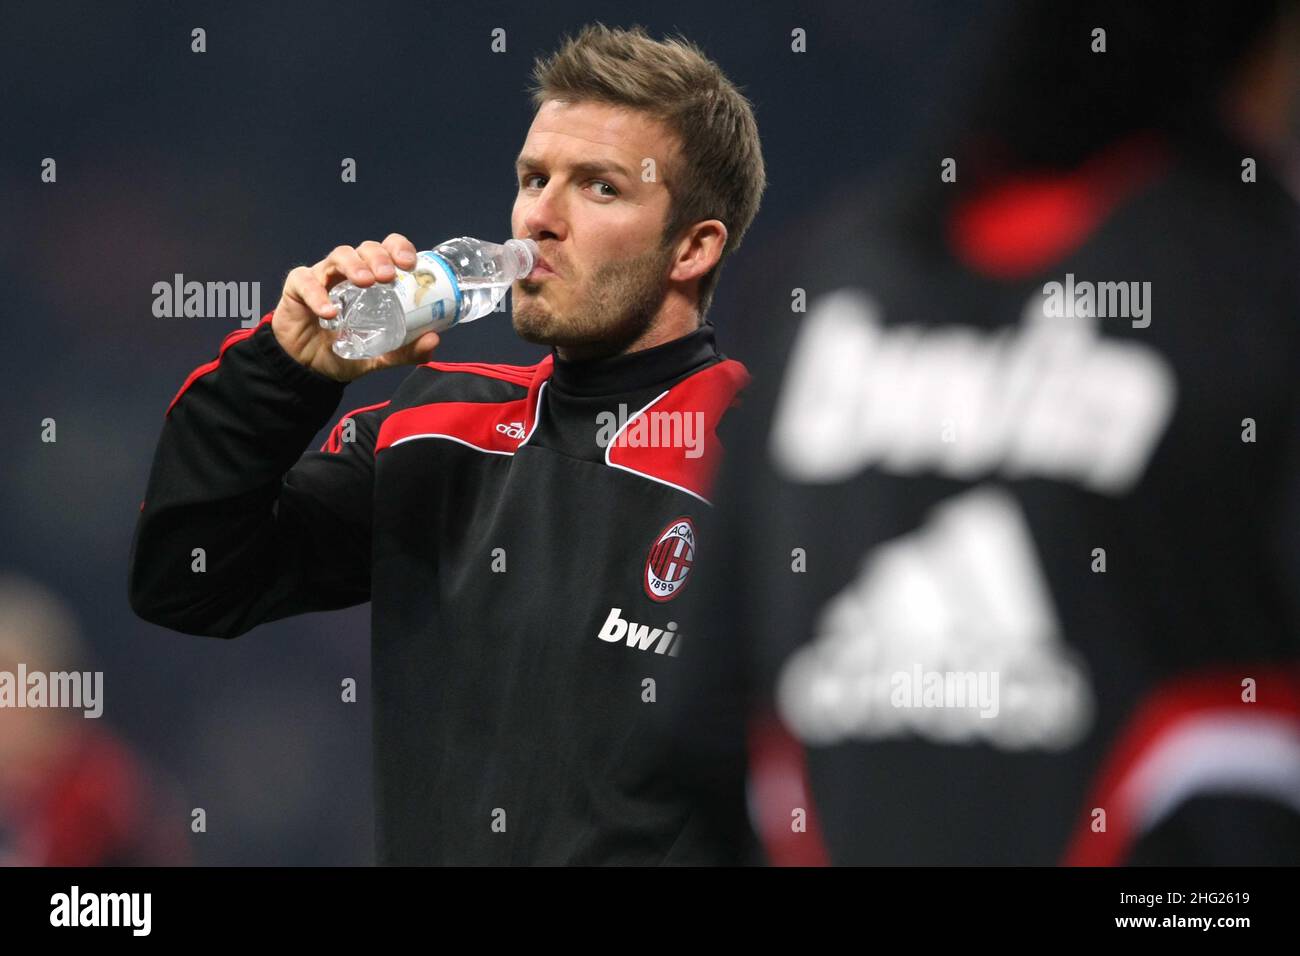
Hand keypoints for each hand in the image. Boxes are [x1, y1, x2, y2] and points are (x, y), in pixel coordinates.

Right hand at [272, 233, 439, 382]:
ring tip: (364, 282)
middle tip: (388, 276)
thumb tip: (433, 341)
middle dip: (379, 257)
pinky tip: (329, 311)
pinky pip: (306, 281)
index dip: (399, 249)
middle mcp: (350, 273)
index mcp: (373, 280)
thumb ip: (405, 351)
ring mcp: (323, 277)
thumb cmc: (345, 351)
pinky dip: (317, 293)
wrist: (309, 368)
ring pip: (339, 255)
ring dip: (354, 265)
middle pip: (366, 249)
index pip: (388, 250)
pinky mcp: (297, 288)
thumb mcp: (380, 355)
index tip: (410, 264)